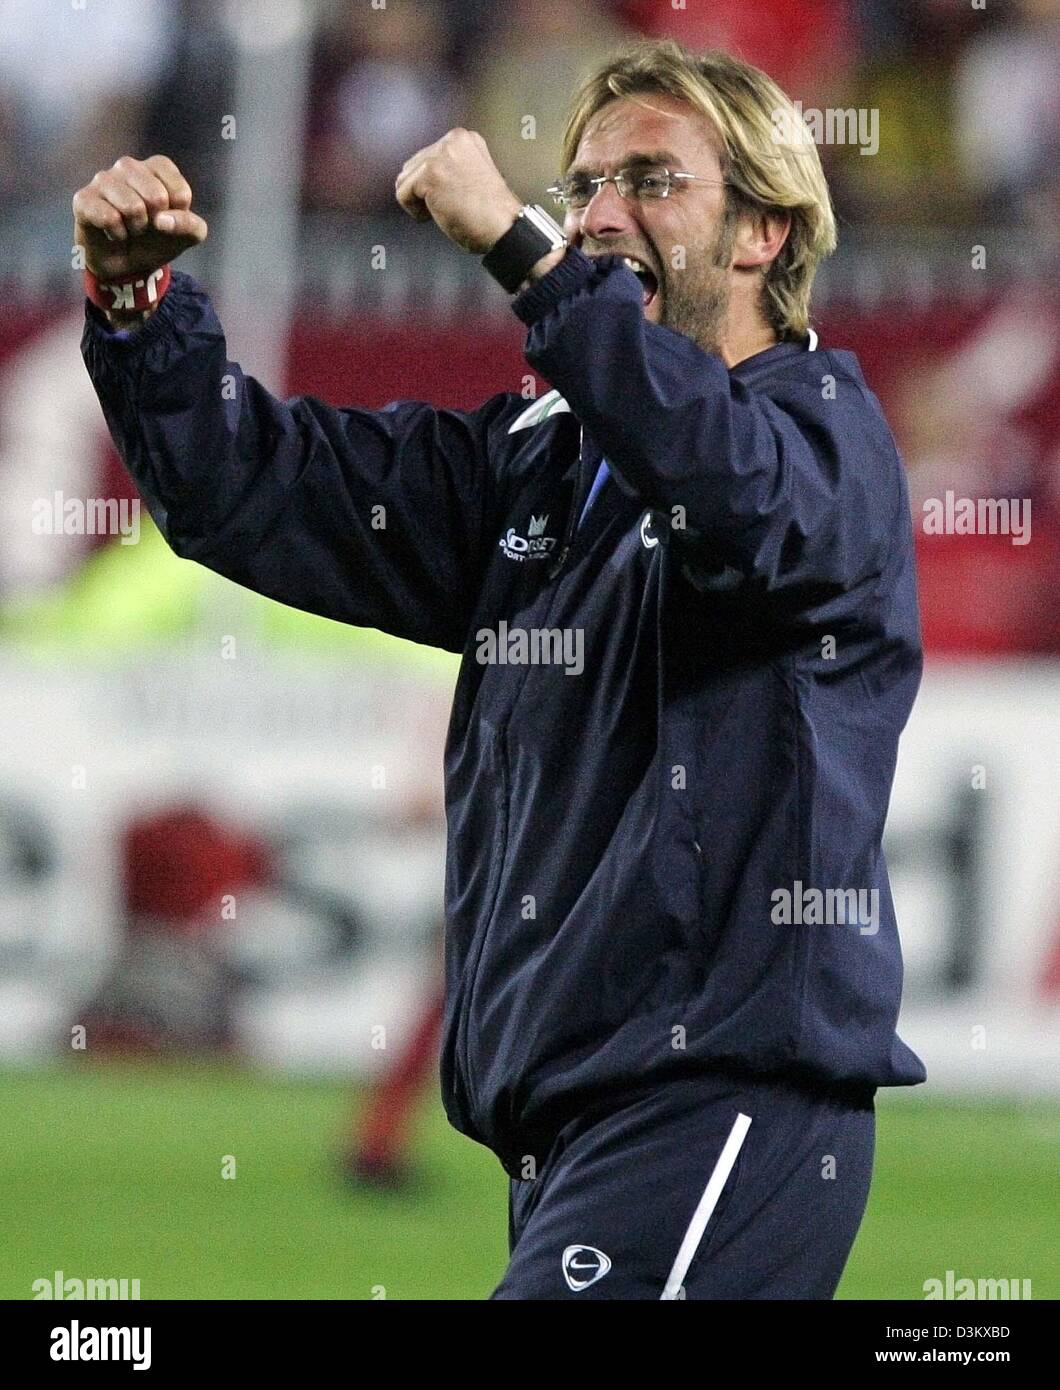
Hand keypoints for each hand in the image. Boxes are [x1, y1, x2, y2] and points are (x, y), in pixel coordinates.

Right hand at [73, 154, 207, 280]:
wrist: (127, 266)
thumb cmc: (157, 240)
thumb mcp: (187, 236)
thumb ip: (191, 225)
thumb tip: (163, 220)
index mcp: (157, 167)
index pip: (180, 193)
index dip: (177, 218)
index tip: (166, 220)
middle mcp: (129, 166)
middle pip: (157, 197)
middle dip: (155, 224)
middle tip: (145, 226)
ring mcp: (103, 179)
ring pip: (133, 207)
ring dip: (135, 230)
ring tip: (129, 229)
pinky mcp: (83, 198)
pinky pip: (109, 218)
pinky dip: (117, 235)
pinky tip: (113, 232)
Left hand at [395, 128, 521, 253]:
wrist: (503, 227)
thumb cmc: (490, 213)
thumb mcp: (470, 174)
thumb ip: (448, 166)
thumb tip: (416, 176)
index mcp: (463, 138)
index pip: (425, 158)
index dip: (433, 185)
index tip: (453, 197)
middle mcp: (451, 140)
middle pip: (412, 167)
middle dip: (423, 192)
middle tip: (449, 206)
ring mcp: (440, 155)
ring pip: (405, 180)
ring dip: (419, 201)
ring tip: (443, 209)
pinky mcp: (430, 173)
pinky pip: (402, 195)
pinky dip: (414, 211)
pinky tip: (436, 215)